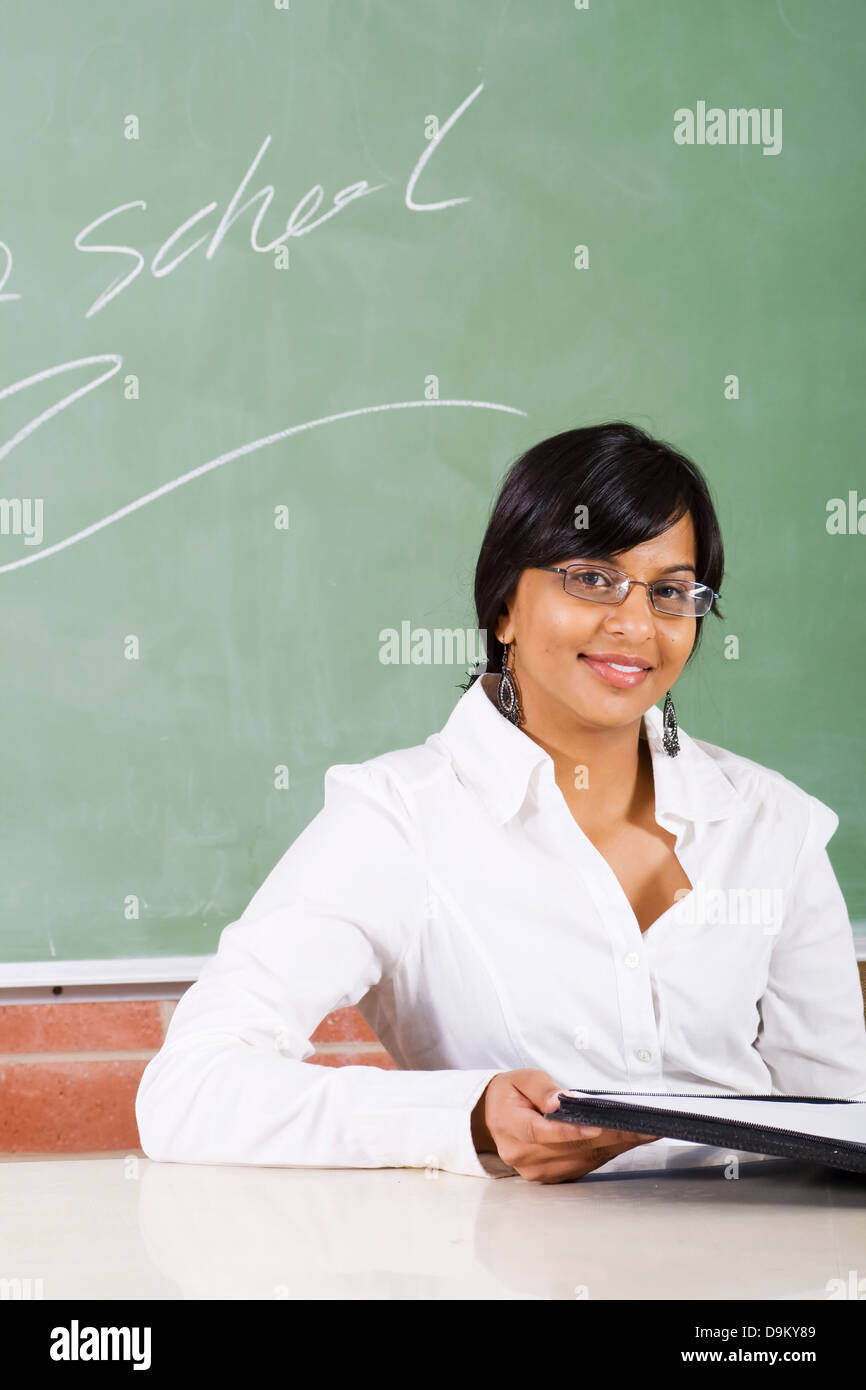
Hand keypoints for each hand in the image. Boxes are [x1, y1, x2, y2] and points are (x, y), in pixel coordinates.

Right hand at [472, 1069, 658, 1183]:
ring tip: (644, 1133)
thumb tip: (558, 1102)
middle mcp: (524, 1156)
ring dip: (616, 1147)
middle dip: (610, 1137)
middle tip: (643, 1127)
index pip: (543, 1133)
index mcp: (512, 1128)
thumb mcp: (521, 1079)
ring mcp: (538, 1171)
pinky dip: (606, 1154)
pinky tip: (626, 1142)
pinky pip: (583, 1166)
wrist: (493, 1119)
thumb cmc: (511, 1094)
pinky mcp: (551, 1177)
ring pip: (582, 1160)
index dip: (570, 1132)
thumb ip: (541, 1088)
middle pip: (571, 1149)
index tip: (597, 1126)